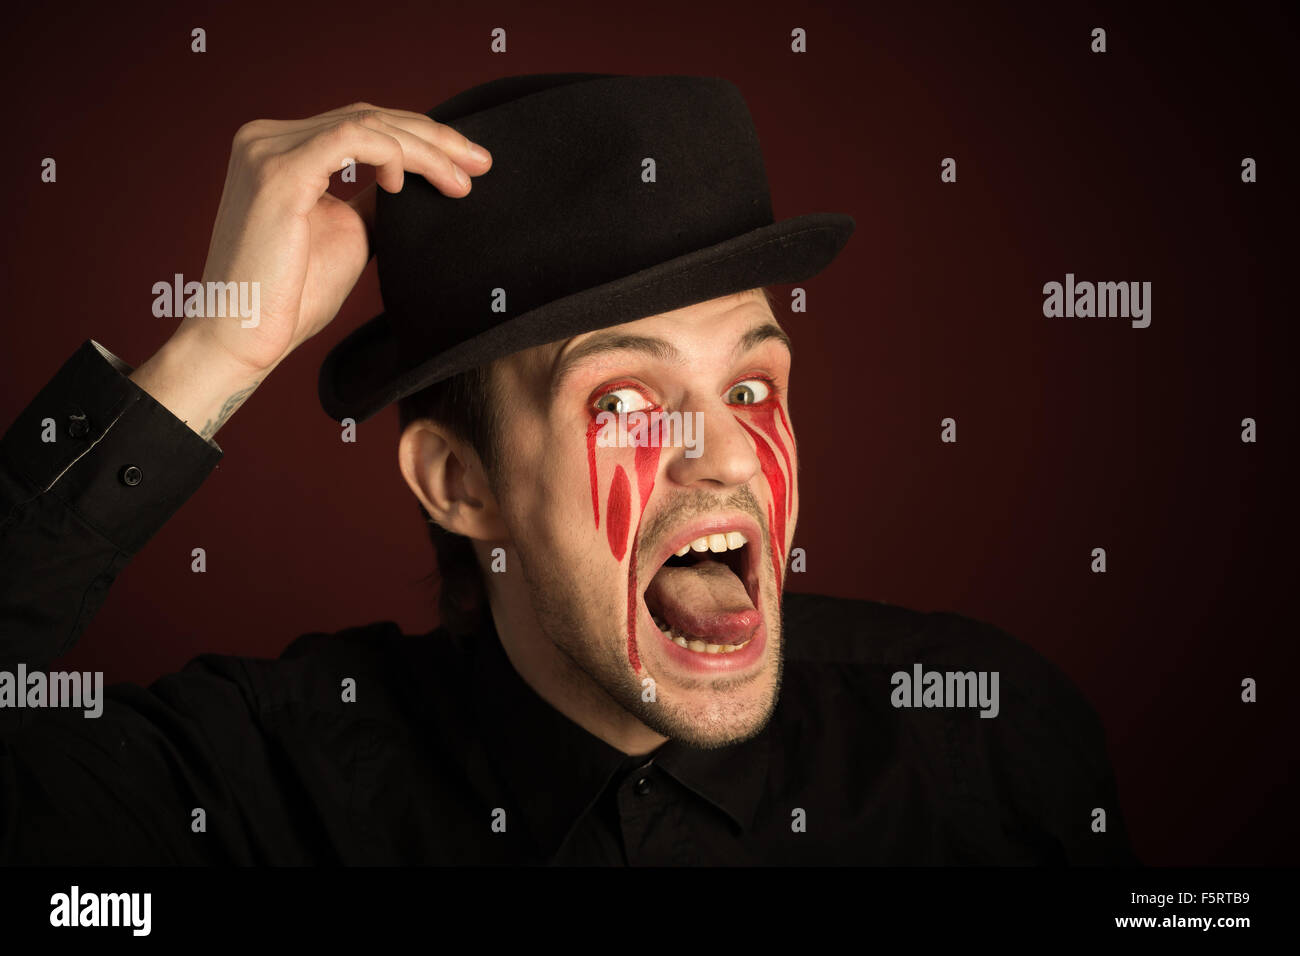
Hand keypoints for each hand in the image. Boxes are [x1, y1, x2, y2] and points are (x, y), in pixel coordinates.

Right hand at [132, 103, 490, 437]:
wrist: (245, 337)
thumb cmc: (292, 296)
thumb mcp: (349, 235)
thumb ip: (374, 203)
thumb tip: (414, 184)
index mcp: (281, 149)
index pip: (363, 126)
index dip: (421, 138)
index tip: (470, 166)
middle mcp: (267, 138)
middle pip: (369, 118)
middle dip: (435, 138)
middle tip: (483, 162)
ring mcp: (268, 150)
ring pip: (367, 125)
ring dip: (425, 149)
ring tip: (462, 182)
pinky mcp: (279, 172)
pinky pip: (352, 141)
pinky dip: (392, 154)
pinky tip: (407, 183)